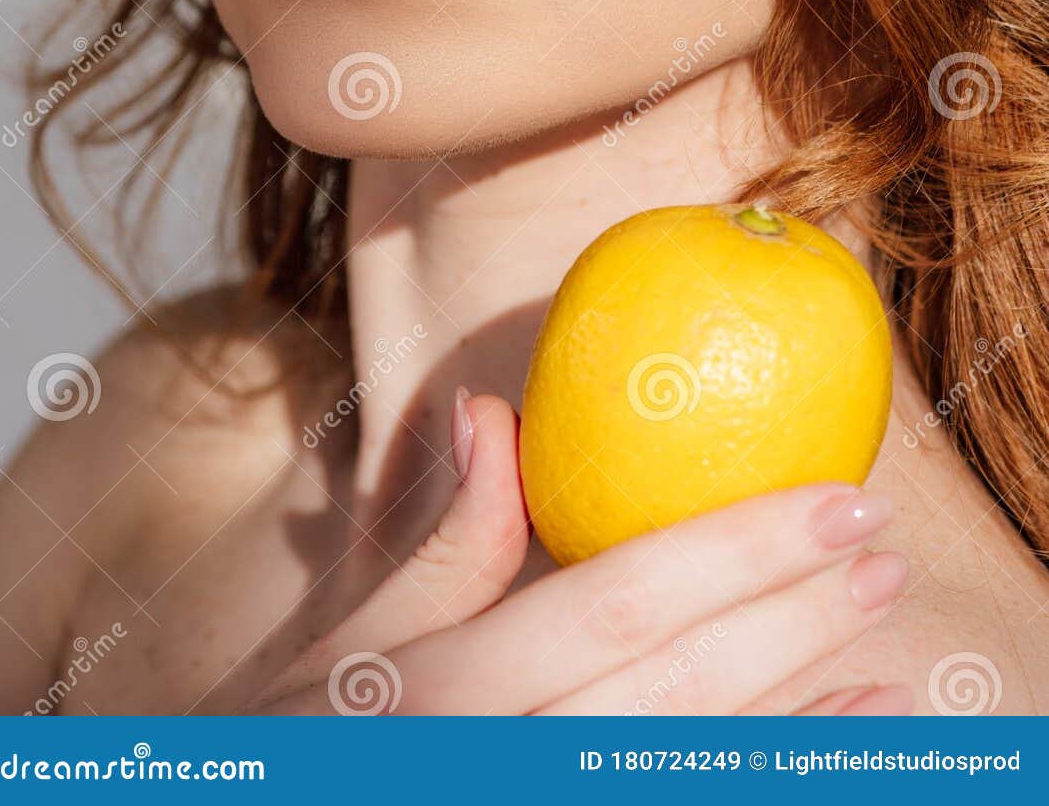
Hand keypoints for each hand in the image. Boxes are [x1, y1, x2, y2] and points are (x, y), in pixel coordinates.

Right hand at [247, 392, 910, 715]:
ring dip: (806, 709)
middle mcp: (500, 762)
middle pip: (680, 684)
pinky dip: (767, 773)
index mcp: (445, 690)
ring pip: (695, 761)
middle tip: (885, 549)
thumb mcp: (345, 647)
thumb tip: (494, 410)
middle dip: (796, 616)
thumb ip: (441, 548)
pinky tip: (835, 744)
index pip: (617, 603)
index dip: (737, 548)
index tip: (833, 496)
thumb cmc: (289, 754)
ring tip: (891, 648)